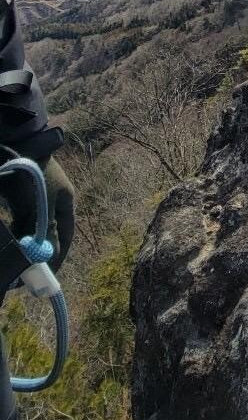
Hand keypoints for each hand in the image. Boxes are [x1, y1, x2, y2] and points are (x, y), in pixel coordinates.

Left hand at [6, 155, 74, 270]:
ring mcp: (35, 196)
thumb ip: (48, 233)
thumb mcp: (42, 208)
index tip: (47, 274)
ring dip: (24, 240)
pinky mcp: (18, 193)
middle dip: (37, 250)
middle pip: (47, 232)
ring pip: (30, 226)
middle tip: (26, 268)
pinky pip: (19, 217)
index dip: (58, 255)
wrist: (16, 145)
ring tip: (15, 254)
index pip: (66, 235)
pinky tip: (9, 237)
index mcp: (66, 201)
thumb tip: (51, 258)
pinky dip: (15, 229)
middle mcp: (52, 200)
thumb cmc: (34, 177)